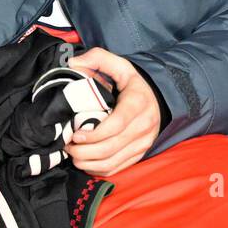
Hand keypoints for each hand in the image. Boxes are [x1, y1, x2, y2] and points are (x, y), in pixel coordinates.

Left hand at [64, 47, 161, 177]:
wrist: (159, 99)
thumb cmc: (134, 85)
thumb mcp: (121, 66)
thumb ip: (98, 58)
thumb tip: (73, 63)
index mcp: (138, 103)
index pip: (116, 125)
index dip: (93, 134)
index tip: (75, 134)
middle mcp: (144, 125)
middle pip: (110, 147)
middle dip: (84, 151)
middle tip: (68, 145)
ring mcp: (143, 142)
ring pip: (112, 161)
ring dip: (87, 162)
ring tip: (73, 154)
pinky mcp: (139, 153)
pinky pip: (116, 168)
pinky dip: (97, 169)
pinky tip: (85, 162)